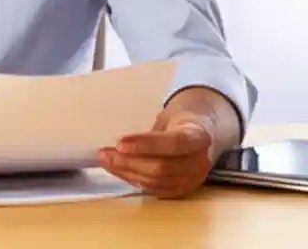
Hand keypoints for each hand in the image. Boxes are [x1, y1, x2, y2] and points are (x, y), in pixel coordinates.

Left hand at [98, 113, 215, 198]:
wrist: (202, 135)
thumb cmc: (181, 122)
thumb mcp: (170, 116)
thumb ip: (151, 130)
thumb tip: (119, 142)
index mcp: (199, 137)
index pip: (174, 143)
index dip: (146, 145)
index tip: (120, 143)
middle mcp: (199, 162)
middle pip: (161, 167)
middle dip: (129, 162)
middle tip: (105, 153)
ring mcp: (191, 180)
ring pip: (155, 181)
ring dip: (127, 172)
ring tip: (106, 161)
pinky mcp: (181, 191)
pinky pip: (153, 189)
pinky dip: (134, 180)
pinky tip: (119, 171)